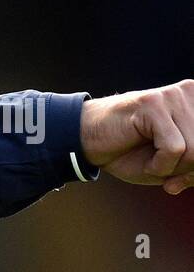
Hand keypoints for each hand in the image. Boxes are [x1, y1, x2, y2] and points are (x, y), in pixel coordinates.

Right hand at [79, 80, 193, 193]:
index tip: (187, 178)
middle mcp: (192, 93)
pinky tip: (146, 160)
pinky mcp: (154, 104)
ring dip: (172, 168)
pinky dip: (159, 165)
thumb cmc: (131, 152)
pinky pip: (175, 148)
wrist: (87, 142)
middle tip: (170, 176)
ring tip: (153, 161)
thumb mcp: (175, 165)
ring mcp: (174, 96)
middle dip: (191, 170)